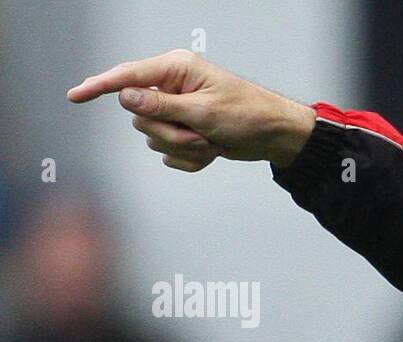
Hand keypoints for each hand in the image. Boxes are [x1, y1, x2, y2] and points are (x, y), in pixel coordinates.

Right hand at [67, 49, 315, 170]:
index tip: (75, 96)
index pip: (127, 76)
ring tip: (211, 143)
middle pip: (139, 116)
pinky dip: (191, 158)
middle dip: (168, 133)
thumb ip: (161, 105)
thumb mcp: (203, 112)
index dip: (99, 86)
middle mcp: (172, 86)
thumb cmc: (247, 115)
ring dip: (183, 147)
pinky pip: (170, 153)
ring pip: (153, 137)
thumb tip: (124, 96)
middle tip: (200, 136)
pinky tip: (212, 151)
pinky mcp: (185, 132)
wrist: (274, 137)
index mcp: (176, 69)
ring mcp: (178, 111)